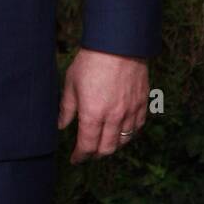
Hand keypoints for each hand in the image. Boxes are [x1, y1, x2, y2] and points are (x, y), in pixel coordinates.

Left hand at [58, 47, 148, 162]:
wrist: (118, 44)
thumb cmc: (90, 61)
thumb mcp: (71, 83)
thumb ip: (67, 107)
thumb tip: (61, 125)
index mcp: (92, 114)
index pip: (87, 146)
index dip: (80, 156)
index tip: (75, 159)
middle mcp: (113, 118)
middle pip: (106, 149)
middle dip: (95, 154)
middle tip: (88, 153)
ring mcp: (130, 112)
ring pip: (123, 141)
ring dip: (112, 147)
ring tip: (104, 145)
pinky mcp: (142, 104)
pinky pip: (137, 128)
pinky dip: (129, 135)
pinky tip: (122, 132)